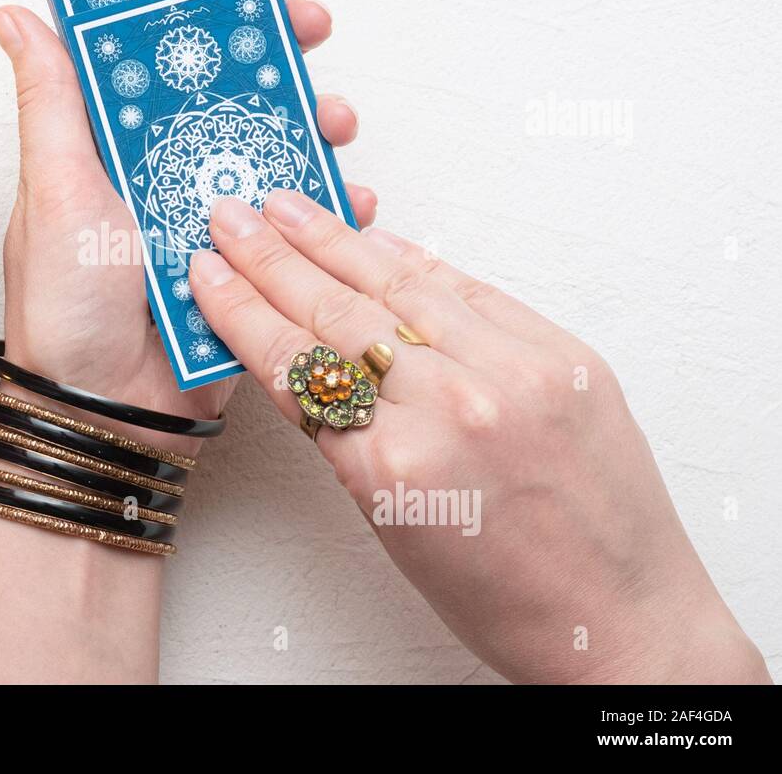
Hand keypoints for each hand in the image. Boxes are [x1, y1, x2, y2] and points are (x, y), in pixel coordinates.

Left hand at [0, 0, 375, 443]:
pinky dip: (331, 212)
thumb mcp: (58, 190)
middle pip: (232, 105)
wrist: (104, 415)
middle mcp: (165, 181)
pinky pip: (298, 230)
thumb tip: (15, 15)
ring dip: (314, 131)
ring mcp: (211, 227)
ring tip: (334, 126)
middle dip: (280, 69)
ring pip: (275, 160)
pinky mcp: (248, 273)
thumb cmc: (66, 307)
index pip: (169, 68)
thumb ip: (52, 103)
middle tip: (313, 45)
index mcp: (117, 152)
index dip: (211, 28)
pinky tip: (349, 201)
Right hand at [189, 192, 769, 682]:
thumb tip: (305, 356)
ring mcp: (515, 371)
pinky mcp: (562, 353)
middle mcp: (454, 406)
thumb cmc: (504, 596)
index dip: (240, 310)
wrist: (618, 618)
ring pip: (402, 285)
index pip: (294, 363)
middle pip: (337, 312)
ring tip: (290, 208)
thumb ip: (345, 434)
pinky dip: (416, 261)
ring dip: (336, 242)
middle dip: (273, 258)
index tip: (207, 274)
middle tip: (232, 219)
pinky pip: (469, 290)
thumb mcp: (390, 522)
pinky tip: (375, 237)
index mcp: (395, 466)